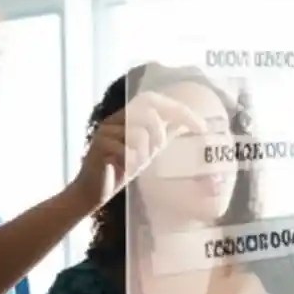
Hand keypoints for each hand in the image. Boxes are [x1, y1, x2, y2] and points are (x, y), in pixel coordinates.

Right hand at [67, 90, 204, 211]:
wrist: (92, 192)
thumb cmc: (118, 170)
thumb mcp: (146, 151)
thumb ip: (162, 135)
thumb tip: (184, 123)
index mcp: (125, 116)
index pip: (153, 100)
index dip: (178, 110)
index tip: (201, 127)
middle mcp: (114, 119)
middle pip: (147, 110)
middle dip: (159, 132)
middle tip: (158, 150)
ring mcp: (105, 131)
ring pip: (138, 133)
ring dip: (143, 153)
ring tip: (134, 165)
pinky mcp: (99, 146)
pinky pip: (126, 150)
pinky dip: (130, 162)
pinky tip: (122, 170)